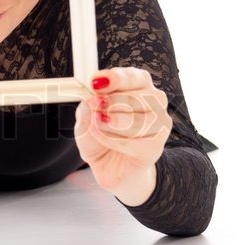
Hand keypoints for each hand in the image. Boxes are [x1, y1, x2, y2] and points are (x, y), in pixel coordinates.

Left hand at [74, 68, 172, 205]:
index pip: (134, 77)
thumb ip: (86, 109)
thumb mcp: (84, 120)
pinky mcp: (155, 147)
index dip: (116, 78)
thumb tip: (90, 100)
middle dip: (111, 103)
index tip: (95, 82)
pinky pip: (135, 142)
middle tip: (95, 109)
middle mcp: (154, 102)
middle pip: (139, 96)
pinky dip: (113, 141)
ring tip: (96, 126)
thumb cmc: (100, 138)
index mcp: (138, 86)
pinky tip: (104, 140)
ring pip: (139, 120)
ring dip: (112, 123)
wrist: (109, 167)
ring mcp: (159, 124)